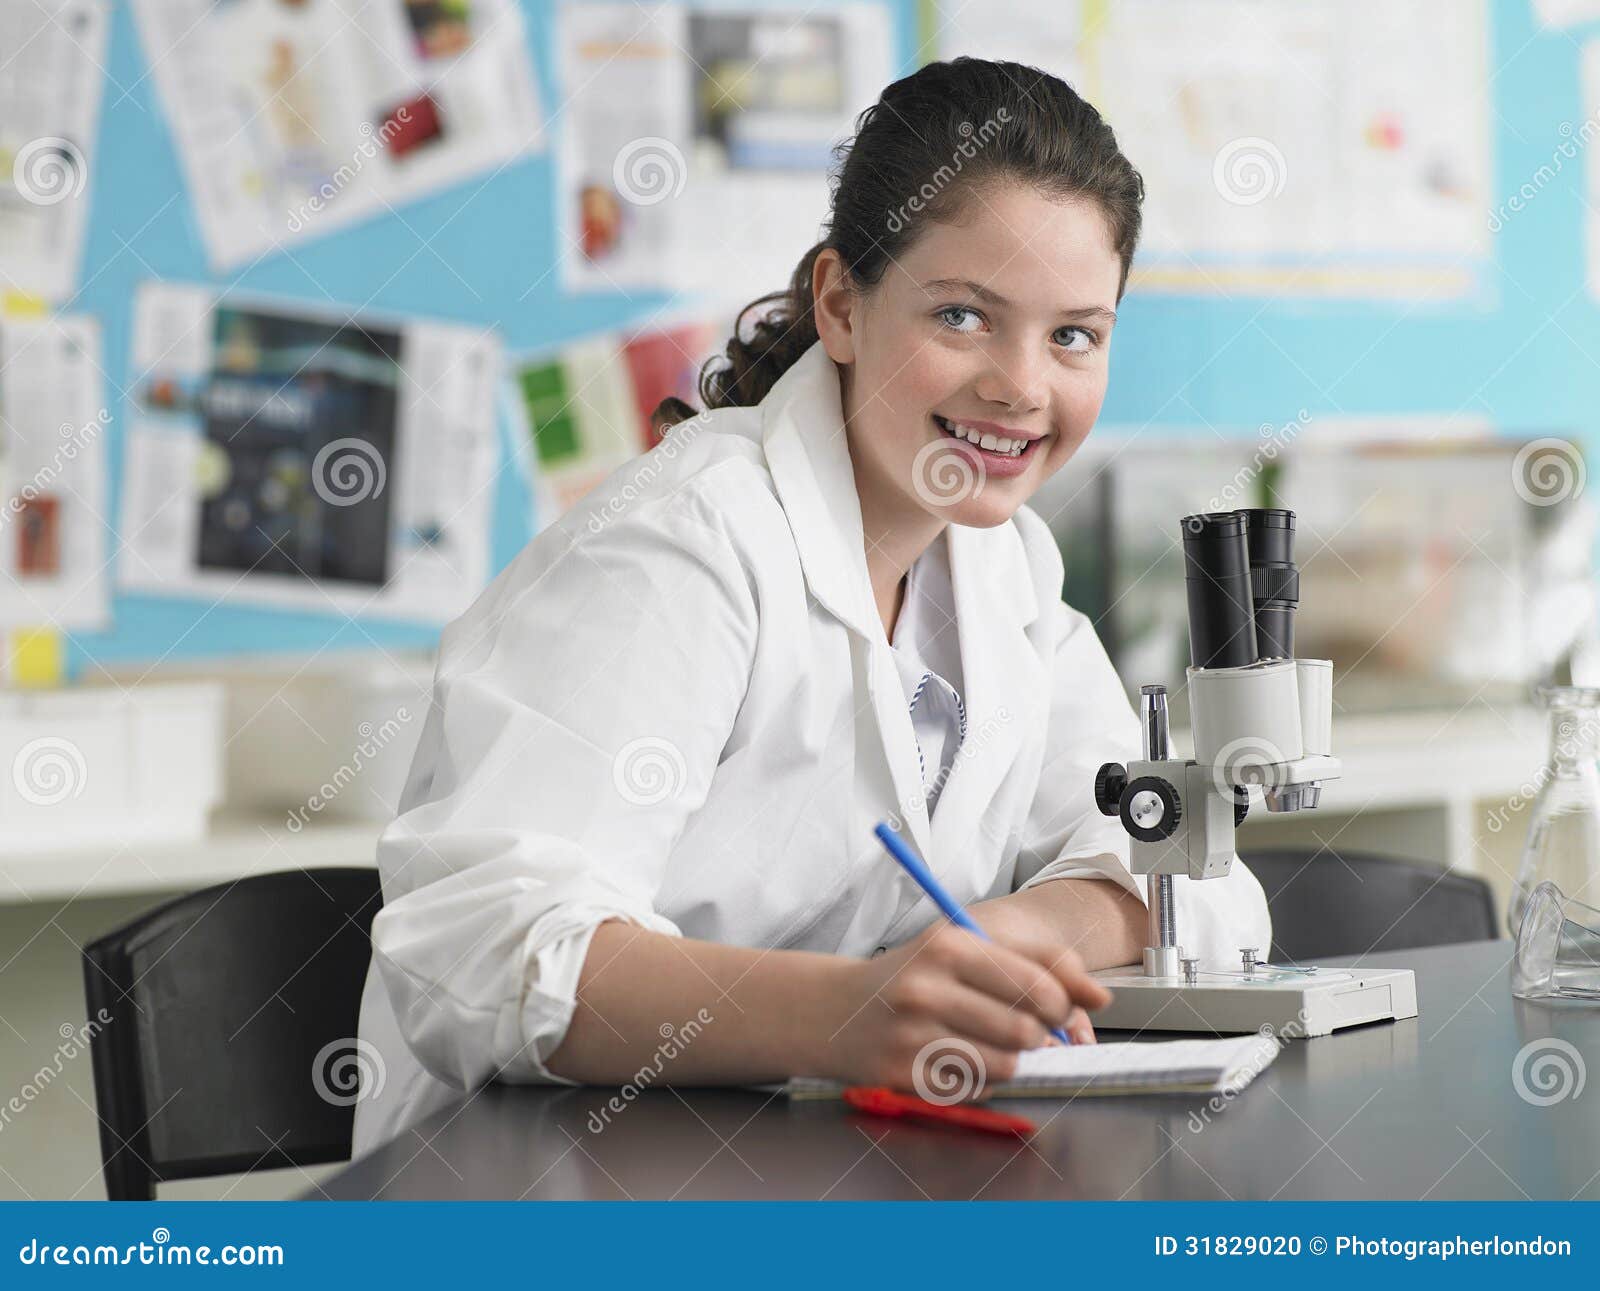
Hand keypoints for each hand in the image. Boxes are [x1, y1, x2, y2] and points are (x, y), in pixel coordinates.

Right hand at [818, 924, 1111, 1095]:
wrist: (834, 1010)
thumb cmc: (912, 976)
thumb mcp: (964, 947)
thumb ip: (1036, 962)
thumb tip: (1100, 997)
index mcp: (948, 945)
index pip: (1037, 979)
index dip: (1064, 1000)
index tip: (1062, 1006)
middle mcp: (927, 988)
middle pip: (1028, 1029)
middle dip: (1039, 1033)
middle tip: (1026, 1026)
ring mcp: (913, 1036)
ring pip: (1008, 1064)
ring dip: (1011, 1058)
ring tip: (985, 1039)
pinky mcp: (905, 1076)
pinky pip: (977, 1088)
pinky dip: (979, 1077)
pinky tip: (955, 1056)